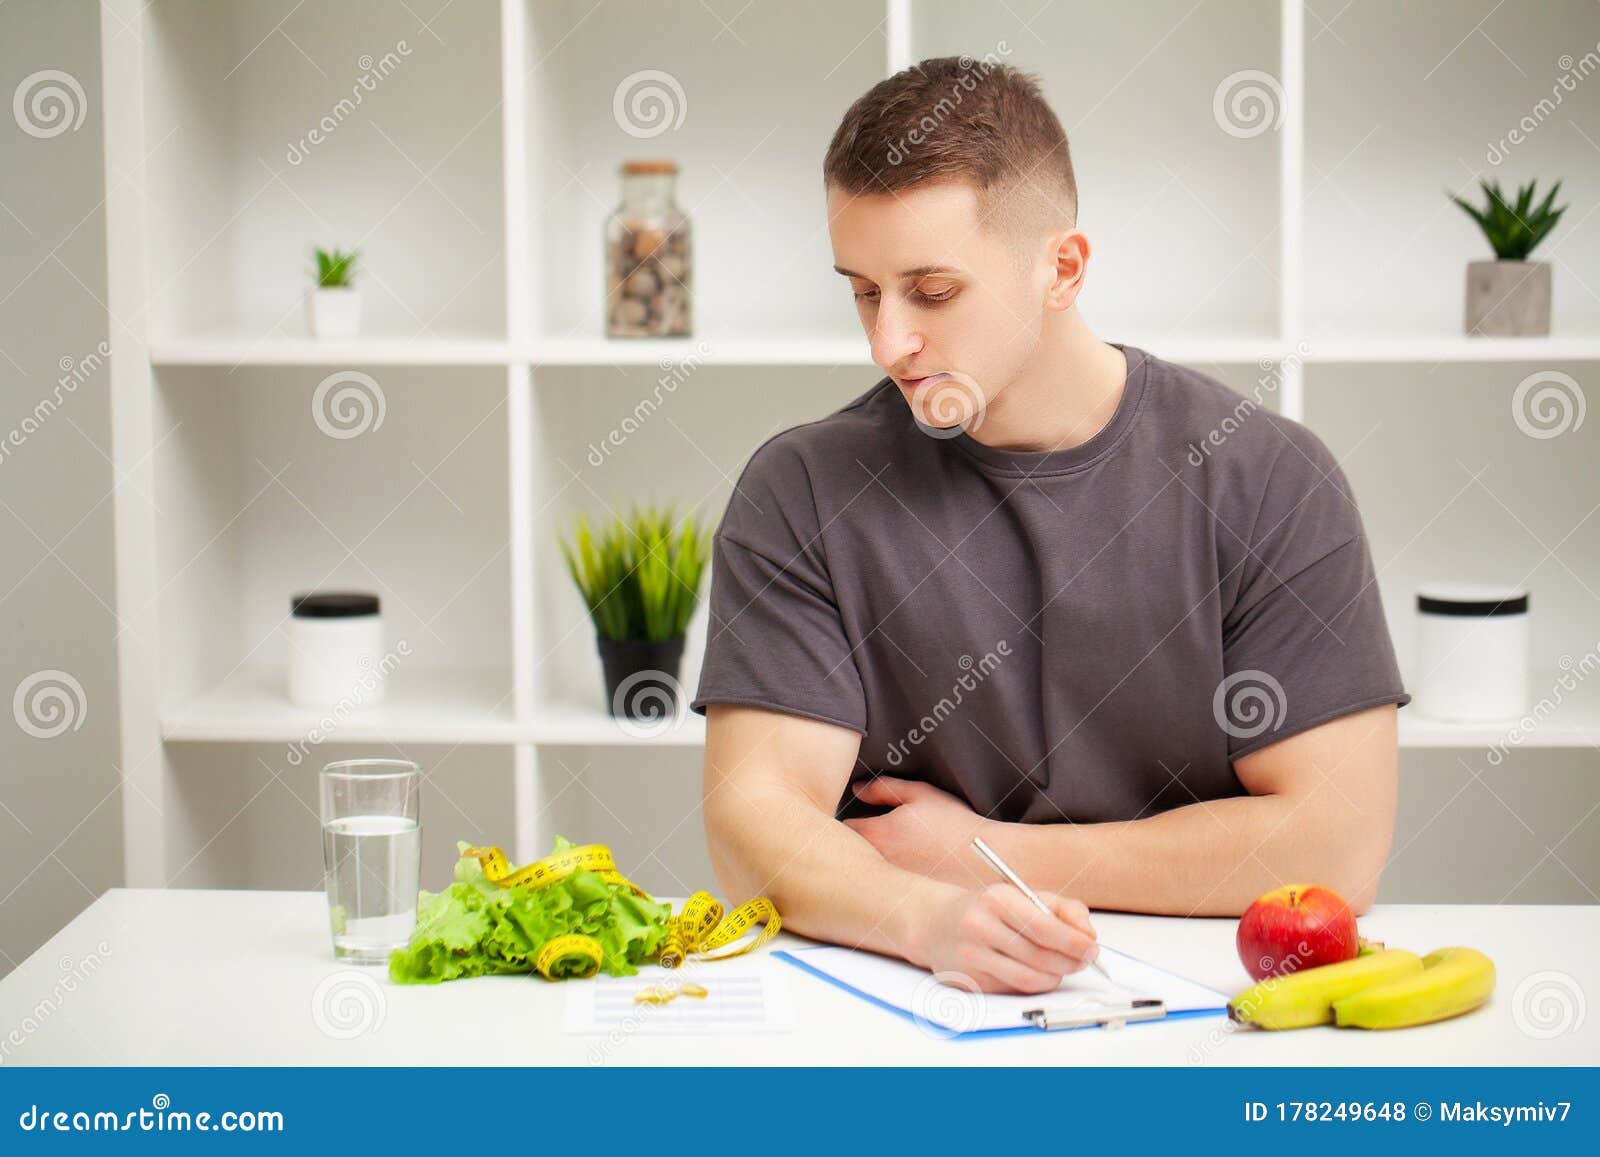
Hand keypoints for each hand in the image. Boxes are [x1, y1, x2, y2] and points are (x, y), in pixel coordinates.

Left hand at [842, 775, 991, 885]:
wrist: (986, 860)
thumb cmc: (954, 825)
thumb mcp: (920, 795)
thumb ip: (883, 789)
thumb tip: (856, 790)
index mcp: (876, 834)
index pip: (842, 828)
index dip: (852, 822)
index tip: (864, 821)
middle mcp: (876, 863)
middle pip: (849, 855)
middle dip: (855, 848)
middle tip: (878, 841)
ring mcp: (889, 886)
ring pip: (866, 876)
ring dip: (871, 868)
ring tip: (899, 859)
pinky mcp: (903, 902)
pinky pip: (885, 893)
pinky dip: (888, 887)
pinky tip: (908, 878)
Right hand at [912, 884, 1100, 994]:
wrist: (935, 923)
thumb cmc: (986, 908)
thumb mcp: (1022, 895)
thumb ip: (1062, 909)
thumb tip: (1088, 935)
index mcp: (996, 899)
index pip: (1043, 927)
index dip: (1073, 942)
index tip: (1092, 948)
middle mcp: (979, 927)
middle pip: (1039, 956)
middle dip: (1070, 962)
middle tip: (1084, 959)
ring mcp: (972, 957)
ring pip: (1029, 979)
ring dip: (1054, 977)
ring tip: (1061, 967)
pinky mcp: (970, 981)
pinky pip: (1014, 989)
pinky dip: (1034, 984)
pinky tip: (1037, 972)